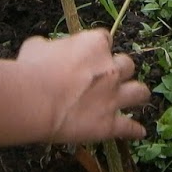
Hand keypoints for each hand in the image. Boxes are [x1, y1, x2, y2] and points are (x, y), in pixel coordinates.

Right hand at [18, 29, 149, 143]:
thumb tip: (46, 48)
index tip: (90, 55)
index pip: (105, 39)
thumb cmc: (32, 70)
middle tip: (110, 77)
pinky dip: (134, 130)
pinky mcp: (109, 124)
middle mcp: (110, 68)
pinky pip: (129, 127)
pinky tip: (139, 132)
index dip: (98, 48)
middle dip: (120, 69)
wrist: (36, 101)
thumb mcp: (36, 46)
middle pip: (128, 64)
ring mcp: (113, 97)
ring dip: (138, 94)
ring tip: (139, 97)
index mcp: (95, 45)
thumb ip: (49, 46)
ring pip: (139, 92)